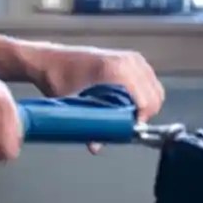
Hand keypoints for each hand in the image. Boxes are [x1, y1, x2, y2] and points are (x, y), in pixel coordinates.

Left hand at [28, 43, 164, 151]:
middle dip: (143, 114)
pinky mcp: (131, 58)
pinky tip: (127, 103)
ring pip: (154, 89)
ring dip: (145, 105)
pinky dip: (143, 95)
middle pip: (154, 96)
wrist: (49, 59)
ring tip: (126, 116)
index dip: (140, 119)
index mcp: (116, 69)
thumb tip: (96, 145)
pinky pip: (149, 81)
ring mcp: (131, 58)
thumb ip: (88, 124)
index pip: (146, 100)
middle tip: (126, 126)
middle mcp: (128, 60)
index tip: (129, 130)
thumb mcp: (70, 104)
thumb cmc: (57, 78)